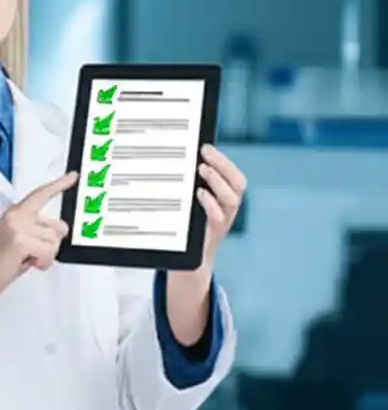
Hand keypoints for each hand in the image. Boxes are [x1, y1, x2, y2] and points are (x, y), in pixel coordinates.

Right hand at [0, 172, 76, 311]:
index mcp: (13, 214)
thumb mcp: (15, 241)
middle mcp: (16, 216)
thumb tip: (57, 232)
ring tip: (26, 260)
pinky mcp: (20, 241)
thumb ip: (34, 231)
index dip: (59, 185)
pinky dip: (42, 263)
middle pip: (57, 226)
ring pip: (54, 241)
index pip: (40, 194)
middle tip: (33, 254)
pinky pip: (48, 252)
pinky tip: (26, 264)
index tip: (73, 176)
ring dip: (45, 256)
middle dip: (51, 244)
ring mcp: (18, 226)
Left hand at [184, 144, 247, 275]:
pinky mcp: (213, 233)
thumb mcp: (190, 206)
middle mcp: (228, 209)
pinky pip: (218, 217)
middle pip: (238, 183)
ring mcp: (222, 222)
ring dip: (218, 181)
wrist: (190, 262)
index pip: (234, 176)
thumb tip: (171, 161)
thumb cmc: (189, 228)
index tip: (205, 147)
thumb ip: (188, 188)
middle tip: (204, 156)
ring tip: (202, 171)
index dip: (224, 160)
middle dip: (223, 165)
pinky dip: (211, 203)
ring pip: (232, 198)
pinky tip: (199, 194)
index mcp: (225, 198)